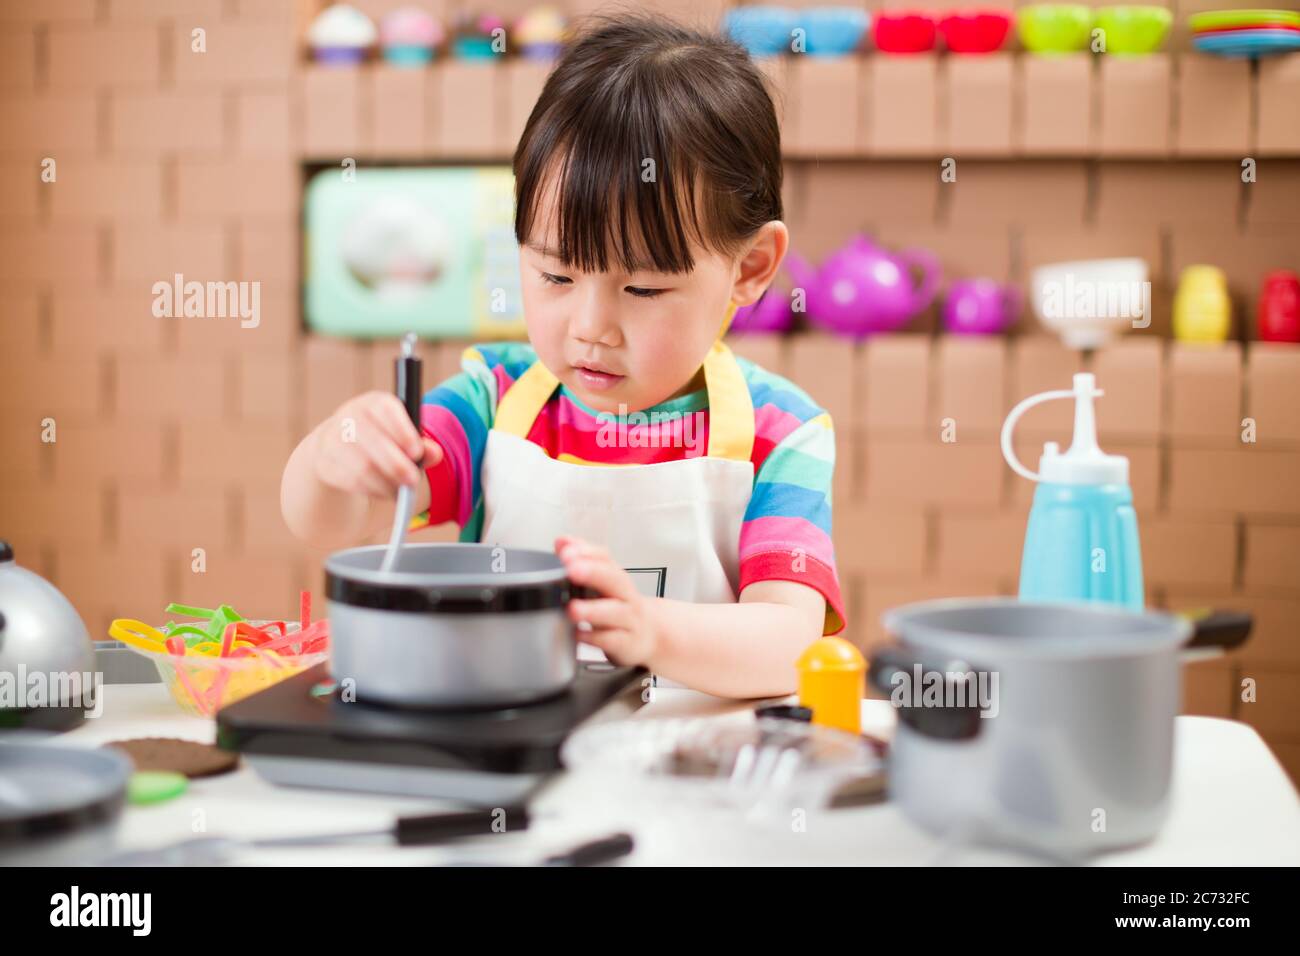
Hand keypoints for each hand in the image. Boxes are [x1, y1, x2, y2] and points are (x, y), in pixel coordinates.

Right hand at [313, 391, 442, 498]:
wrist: (337, 447)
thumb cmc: (381, 441)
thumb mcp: (402, 437)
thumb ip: (421, 445)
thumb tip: (435, 453)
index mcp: (373, 403)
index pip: (385, 409)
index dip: (403, 431)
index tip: (416, 452)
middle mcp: (350, 416)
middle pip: (373, 441)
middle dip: (396, 464)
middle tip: (412, 480)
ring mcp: (332, 439)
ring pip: (362, 466)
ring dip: (385, 482)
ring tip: (399, 491)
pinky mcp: (324, 462)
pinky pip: (350, 481)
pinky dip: (371, 490)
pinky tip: (382, 492)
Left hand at [556, 536, 656, 666]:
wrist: (649, 634)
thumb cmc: (619, 606)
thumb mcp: (603, 582)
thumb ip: (582, 560)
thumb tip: (561, 541)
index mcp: (615, 577)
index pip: (605, 558)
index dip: (587, 552)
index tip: (565, 551)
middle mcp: (625, 595)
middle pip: (615, 580)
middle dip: (594, 573)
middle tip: (572, 569)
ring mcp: (628, 620)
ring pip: (614, 612)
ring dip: (592, 610)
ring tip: (572, 609)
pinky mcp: (627, 644)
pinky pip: (612, 640)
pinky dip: (595, 638)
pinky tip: (579, 635)